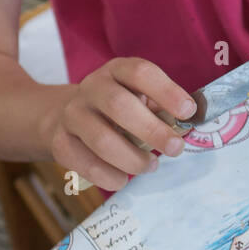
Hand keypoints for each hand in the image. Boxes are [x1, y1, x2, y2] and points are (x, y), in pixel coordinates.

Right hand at [38, 57, 198, 193]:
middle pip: (119, 105)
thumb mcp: (139, 98)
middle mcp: (91, 87)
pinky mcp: (60, 142)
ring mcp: (72, 114)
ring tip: (151, 165)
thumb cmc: (117, 109)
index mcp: (117, 70)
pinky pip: (85, 163)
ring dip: (132, 159)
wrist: (65, 116)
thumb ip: (161, 108)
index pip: (140, 72)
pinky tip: (123, 178)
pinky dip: (108, 176)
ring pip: (101, 139)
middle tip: (175, 148)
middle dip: (152, 130)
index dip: (166, 91)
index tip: (188, 111)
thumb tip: (187, 125)